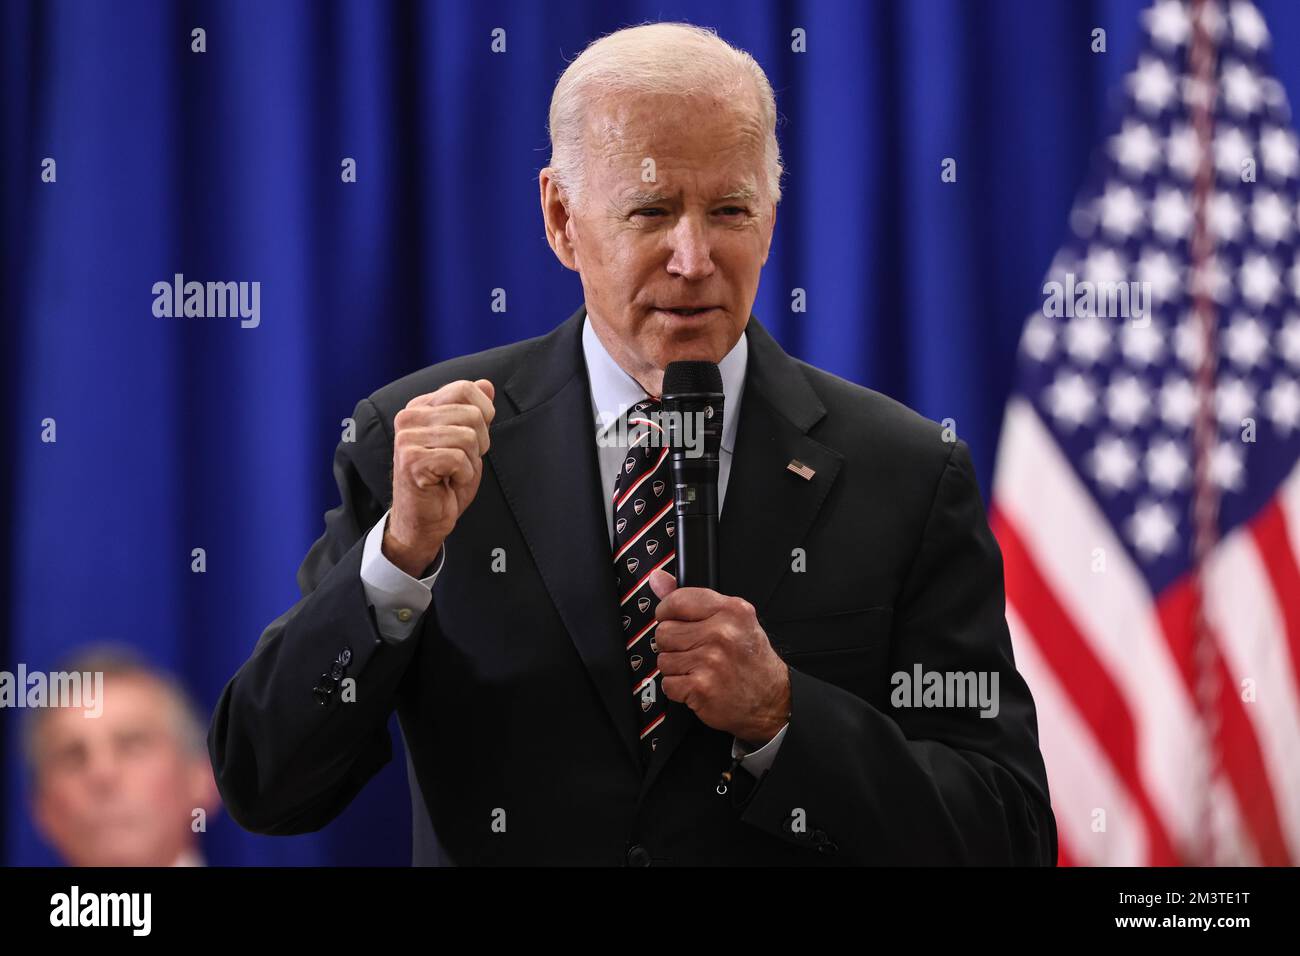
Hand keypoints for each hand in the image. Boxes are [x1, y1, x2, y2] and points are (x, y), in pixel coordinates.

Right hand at [384, 379, 495, 575]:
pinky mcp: (411, 459)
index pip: (465, 388)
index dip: (484, 414)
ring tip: (452, 473)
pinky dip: (462, 476)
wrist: (425, 521)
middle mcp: (409, 417)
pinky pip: (458, 459)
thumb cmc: (445, 483)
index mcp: (421, 407)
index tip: (473, 439)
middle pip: (472, 413)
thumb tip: (486, 384)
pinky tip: (446, 483)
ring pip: (468, 437)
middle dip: (479, 443)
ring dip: (470, 462)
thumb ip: (475, 412)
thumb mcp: (467, 442)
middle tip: (461, 462)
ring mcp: (407, 437)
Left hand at [648, 569, 790, 745]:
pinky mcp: (701, 687)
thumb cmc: (751, 659)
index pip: (677, 600)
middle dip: (673, 644)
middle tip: (694, 651)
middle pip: (664, 631)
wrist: (772, 699)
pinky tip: (698, 684)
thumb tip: (658, 578)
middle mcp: (722, 633)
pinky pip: (668, 683)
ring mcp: (711, 660)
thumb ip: (692, 599)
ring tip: (699, 669)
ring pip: (663, 659)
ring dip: (676, 668)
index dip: (667, 612)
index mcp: (731, 610)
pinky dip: (679, 689)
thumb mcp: (733, 620)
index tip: (672, 620)